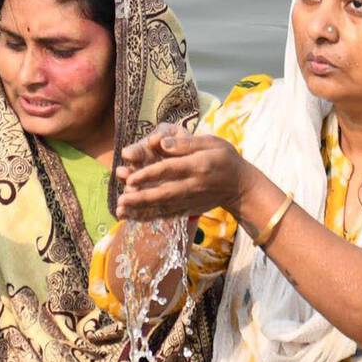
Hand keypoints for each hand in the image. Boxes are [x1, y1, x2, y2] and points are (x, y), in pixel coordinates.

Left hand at [115, 126, 253, 222]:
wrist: (240, 187)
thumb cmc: (225, 159)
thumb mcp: (212, 143)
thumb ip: (186, 143)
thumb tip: (161, 143)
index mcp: (197, 166)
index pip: (169, 170)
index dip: (149, 175)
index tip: (131, 178)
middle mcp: (192, 186)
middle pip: (163, 193)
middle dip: (141, 198)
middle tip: (121, 200)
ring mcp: (190, 201)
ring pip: (162, 207)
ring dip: (141, 211)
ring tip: (121, 212)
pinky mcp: (188, 210)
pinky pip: (167, 215)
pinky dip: (149, 217)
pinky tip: (133, 218)